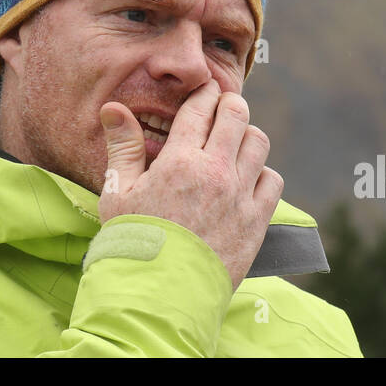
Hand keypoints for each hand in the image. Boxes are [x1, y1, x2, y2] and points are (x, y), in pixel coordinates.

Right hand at [98, 78, 283, 291]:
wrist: (161, 295)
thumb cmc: (133, 242)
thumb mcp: (118, 192)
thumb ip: (122, 146)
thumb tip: (113, 107)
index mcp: (180, 161)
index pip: (200, 108)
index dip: (204, 93)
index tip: (204, 90)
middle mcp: (216, 172)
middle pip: (237, 115)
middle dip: (230, 105)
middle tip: (222, 108)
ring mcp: (240, 196)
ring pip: (259, 142)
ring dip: (247, 136)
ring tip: (234, 143)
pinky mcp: (256, 221)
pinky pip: (273, 180)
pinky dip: (262, 173)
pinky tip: (246, 179)